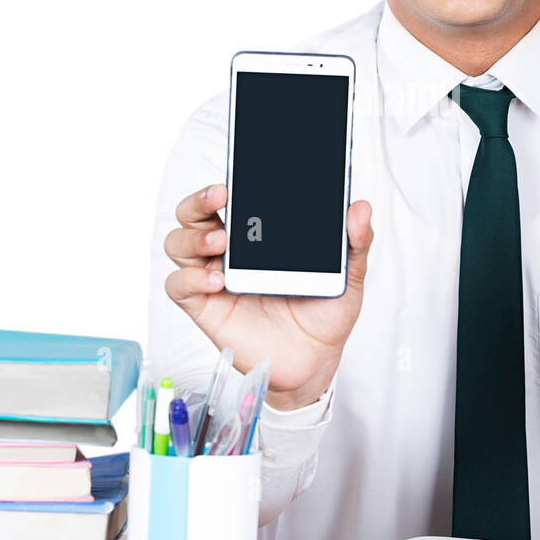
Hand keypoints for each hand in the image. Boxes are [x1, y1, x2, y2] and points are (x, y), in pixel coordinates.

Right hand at [164, 184, 372, 409]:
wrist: (317, 359)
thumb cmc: (325, 313)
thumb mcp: (349, 275)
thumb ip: (355, 241)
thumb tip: (361, 208)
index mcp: (258, 236)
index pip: (228, 199)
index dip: (223, 185)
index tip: (235, 179)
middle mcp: (230, 252)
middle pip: (193, 214)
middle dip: (199, 200)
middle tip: (222, 197)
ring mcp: (214, 278)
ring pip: (178, 244)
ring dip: (193, 237)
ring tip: (221, 242)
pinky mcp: (206, 307)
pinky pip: (179, 286)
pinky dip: (190, 278)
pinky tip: (217, 280)